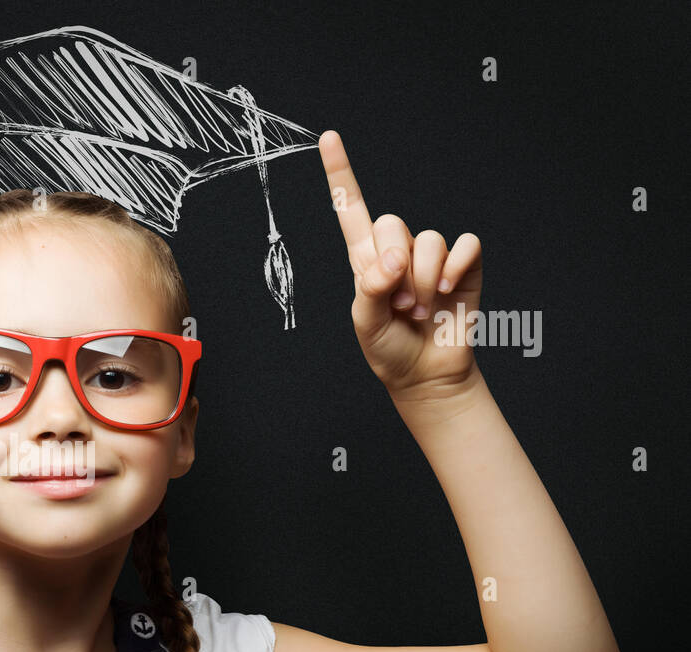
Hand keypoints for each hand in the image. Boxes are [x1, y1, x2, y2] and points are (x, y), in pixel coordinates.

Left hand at [319, 130, 483, 400]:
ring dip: (423, 279)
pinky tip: (447, 292)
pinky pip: (464, 245)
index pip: (350, 209)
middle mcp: (398, 249)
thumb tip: (393, 259)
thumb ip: (372, 288)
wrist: (425, 374)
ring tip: (420, 309)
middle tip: (399, 304)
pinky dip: (455, 269)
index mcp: (365, 259)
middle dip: (395, 266)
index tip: (328, 138)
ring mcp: (431, 256)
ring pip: (428, 239)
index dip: (340, 173)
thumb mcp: (366, 323)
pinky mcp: (463, 264)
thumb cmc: (389, 348)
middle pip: (392, 222)